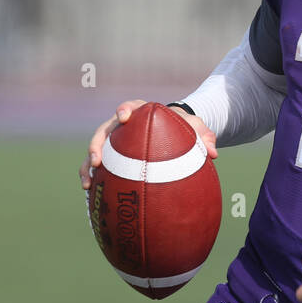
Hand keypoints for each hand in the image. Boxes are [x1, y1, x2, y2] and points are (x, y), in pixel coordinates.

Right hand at [79, 100, 218, 190]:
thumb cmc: (183, 127)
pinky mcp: (111, 158)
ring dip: (88, 165)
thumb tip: (213, 153)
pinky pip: (99, 168)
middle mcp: (121, 126)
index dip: (124, 110)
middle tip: (97, 159)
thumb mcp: (195, 128)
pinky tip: (91, 195)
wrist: (173, 133)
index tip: (123, 117)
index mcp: (140, 112)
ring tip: (87, 183)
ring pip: (95, 151)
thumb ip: (204, 136)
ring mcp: (113, 142)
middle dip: (97, 144)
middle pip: (103, 131)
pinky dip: (93, 179)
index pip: (130, 107)